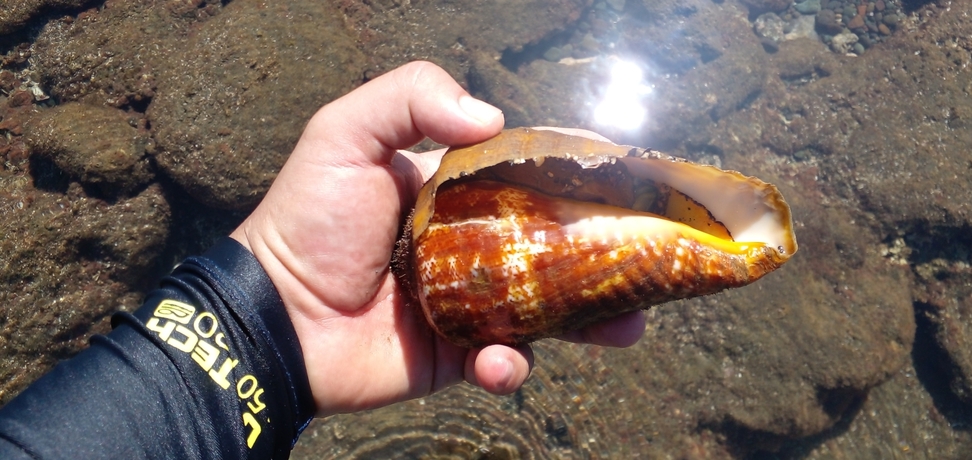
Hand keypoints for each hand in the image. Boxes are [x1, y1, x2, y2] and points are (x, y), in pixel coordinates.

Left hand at [230, 61, 645, 415]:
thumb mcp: (345, 134)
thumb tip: (493, 116)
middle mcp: (471, 246)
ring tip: (625, 327)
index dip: (578, 183)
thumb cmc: (310, 220)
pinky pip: (504, 361)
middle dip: (606, 257)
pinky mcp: (457, 354)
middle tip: (648, 264)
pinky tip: (498, 361)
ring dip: (592, 320)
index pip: (530, 180)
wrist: (277, 317)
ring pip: (548, 310)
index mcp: (456, 193)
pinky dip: (510, 365)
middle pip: (555, 248)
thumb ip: (411, 98)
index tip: (624, 188)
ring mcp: (469, 303)